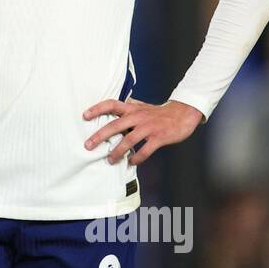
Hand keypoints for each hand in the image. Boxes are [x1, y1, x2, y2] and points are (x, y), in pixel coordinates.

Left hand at [82, 98, 202, 166]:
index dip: (97, 109)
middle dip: (100, 136)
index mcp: (132, 108)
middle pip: (115, 125)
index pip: (111, 104)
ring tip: (109, 160)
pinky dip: (137, 158)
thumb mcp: (142, 107)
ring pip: (129, 140)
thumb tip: (114, 105)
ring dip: (117, 151)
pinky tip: (131, 163)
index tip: (84, 116)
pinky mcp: (159, 137)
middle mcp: (138, 116)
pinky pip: (145, 150)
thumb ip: (128, 107)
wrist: (183, 114)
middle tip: (88, 146)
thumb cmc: (159, 112)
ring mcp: (149, 127)